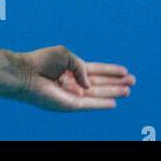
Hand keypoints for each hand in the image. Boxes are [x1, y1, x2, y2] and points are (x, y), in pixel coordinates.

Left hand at [17, 45, 135, 111]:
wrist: (27, 73)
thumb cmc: (42, 62)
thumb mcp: (66, 56)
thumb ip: (82, 67)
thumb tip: (89, 84)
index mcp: (73, 68)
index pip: (95, 70)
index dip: (110, 71)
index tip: (124, 71)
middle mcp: (75, 82)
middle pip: (100, 83)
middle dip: (116, 82)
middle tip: (132, 81)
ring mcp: (74, 94)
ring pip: (99, 93)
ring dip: (114, 92)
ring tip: (128, 90)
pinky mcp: (71, 104)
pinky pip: (90, 104)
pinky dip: (102, 104)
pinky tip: (113, 102)